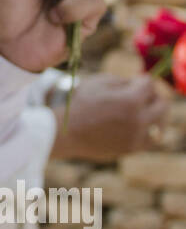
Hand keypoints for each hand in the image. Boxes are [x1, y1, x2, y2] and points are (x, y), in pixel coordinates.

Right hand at [49, 72, 169, 160]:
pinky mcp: (131, 149)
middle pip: (163, 104)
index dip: (141, 80)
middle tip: (141, 95)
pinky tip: (135, 124)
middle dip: (153, 96)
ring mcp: (136, 137)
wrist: (65, 133)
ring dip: (154, 114)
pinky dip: (147, 130)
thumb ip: (124, 80)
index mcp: (130, 100)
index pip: (150, 84)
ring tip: (139, 110)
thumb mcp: (99, 82)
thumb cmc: (80, 103)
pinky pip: (151, 138)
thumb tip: (141, 83)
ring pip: (161, 123)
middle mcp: (138, 120)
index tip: (133, 81)